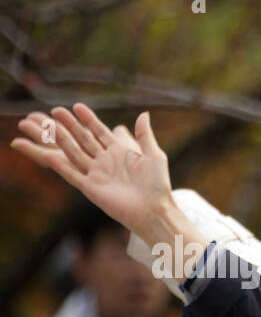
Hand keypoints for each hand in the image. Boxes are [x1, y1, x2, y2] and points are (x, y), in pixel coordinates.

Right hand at [11, 104, 174, 242]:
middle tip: (56, 111)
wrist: (154, 210)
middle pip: (83, 140)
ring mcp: (96, 175)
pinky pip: (73, 175)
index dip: (89, 119)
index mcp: (119, 153)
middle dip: (70, 125)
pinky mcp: (91, 188)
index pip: (100, 132)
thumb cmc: (157, 185)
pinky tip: (50, 156)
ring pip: (75, 153)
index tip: (77, 106)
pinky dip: (61, 167)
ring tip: (48, 126)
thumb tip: (144, 113)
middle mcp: (105, 162)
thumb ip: (145, 135)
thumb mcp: (154, 156)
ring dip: (62, 140)